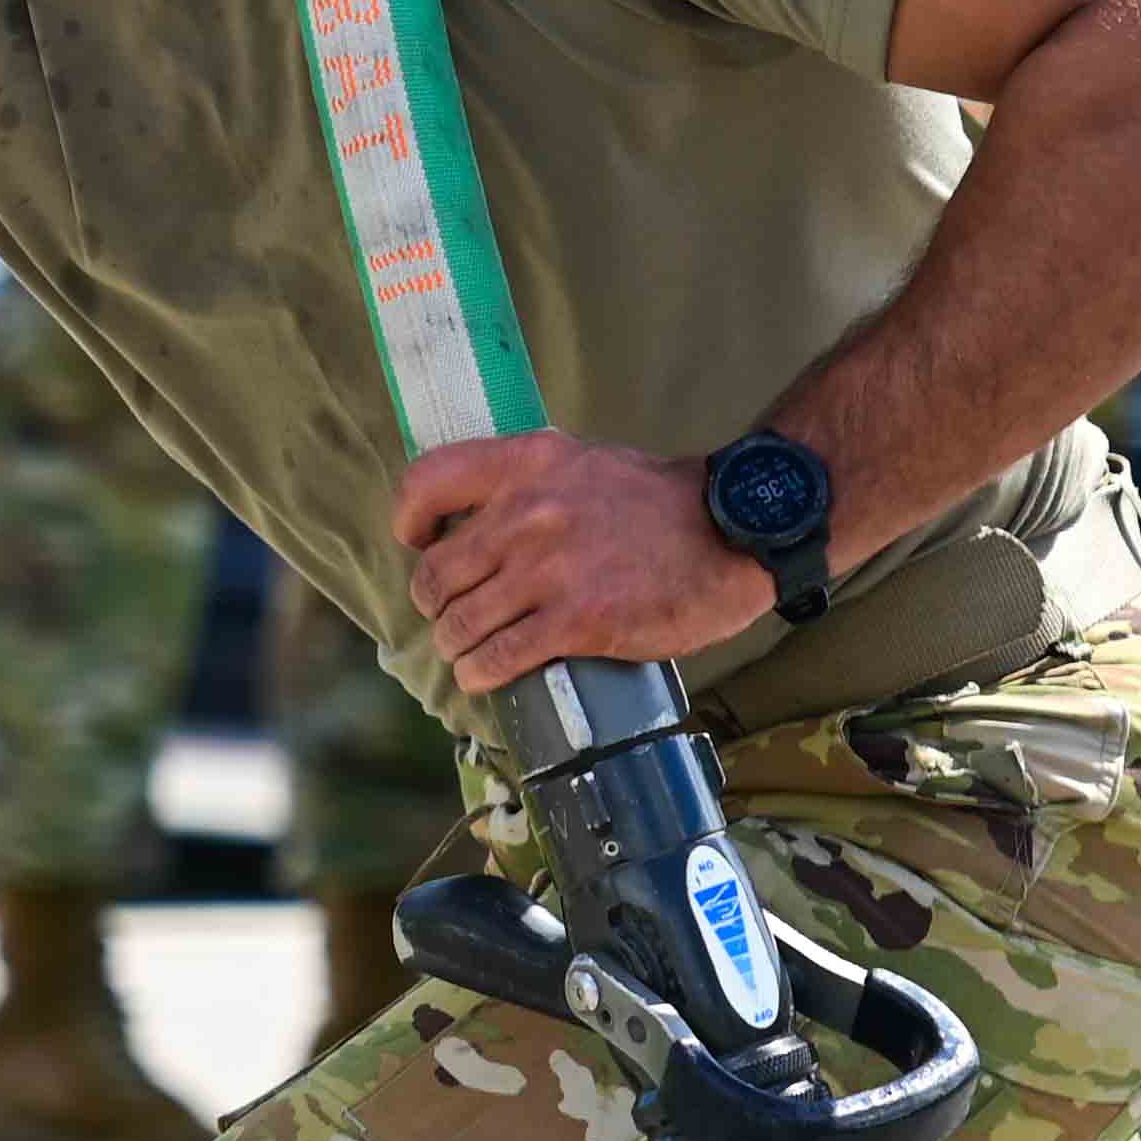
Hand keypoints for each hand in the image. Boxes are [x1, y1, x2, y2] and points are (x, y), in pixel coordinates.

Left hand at [390, 431, 766, 695]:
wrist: (730, 530)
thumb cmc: (658, 502)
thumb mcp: (582, 464)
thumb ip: (527, 485)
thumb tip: (476, 523)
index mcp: (526, 464)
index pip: (427, 482)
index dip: (409, 521)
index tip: (417, 543)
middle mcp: (526, 513)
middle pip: (436, 574)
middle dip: (436, 605)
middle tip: (454, 615)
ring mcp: (549, 570)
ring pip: (460, 623)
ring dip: (456, 646)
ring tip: (470, 653)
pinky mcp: (576, 621)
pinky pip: (498, 656)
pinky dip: (481, 673)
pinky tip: (487, 676)